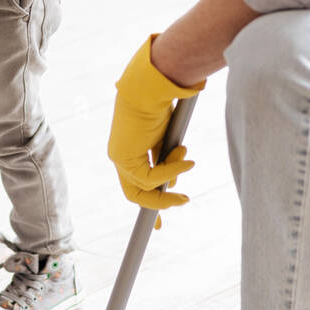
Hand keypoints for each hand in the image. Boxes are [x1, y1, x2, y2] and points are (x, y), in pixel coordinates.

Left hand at [108, 34, 205, 226]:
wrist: (148, 86)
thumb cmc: (158, 103)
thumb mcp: (165, 137)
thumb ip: (166, 160)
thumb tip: (173, 184)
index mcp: (129, 150)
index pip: (136, 183)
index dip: (150, 202)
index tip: (159, 223)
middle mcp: (121, 157)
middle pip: (135, 194)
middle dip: (159, 204)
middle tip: (182, 201)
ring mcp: (120, 159)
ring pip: (144, 190)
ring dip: (172, 180)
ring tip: (189, 162)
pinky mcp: (126, 159)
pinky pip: (152, 178)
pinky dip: (171, 170)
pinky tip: (186, 160)